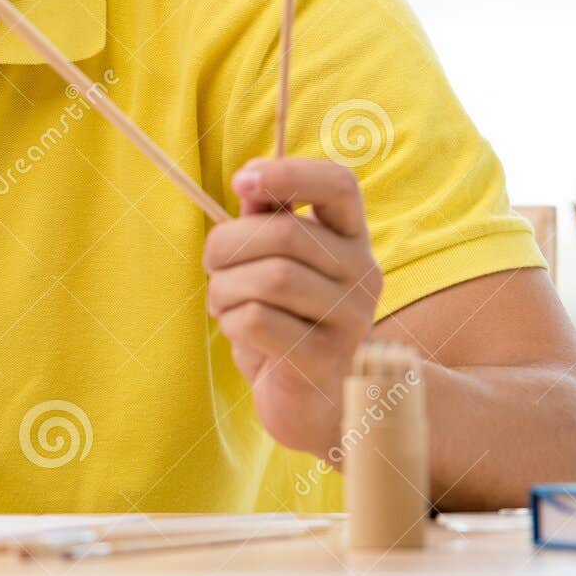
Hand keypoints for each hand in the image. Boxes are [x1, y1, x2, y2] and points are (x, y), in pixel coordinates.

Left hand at [203, 157, 382, 459]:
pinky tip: (237, 331)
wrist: (316, 402)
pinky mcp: (324, 361)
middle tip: (212, 265)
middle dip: (228, 245)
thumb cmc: (288, 320)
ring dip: (225, 287)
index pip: (340, 184)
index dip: (289, 173)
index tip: (241, 181)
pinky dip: (231, 321)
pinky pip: (259, 321)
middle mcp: (362, 274)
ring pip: (271, 278)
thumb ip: (266, 221)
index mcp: (351, 239)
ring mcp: (350, 320)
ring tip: (223, 301)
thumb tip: (249, 182)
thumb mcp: (278, 263)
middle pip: (285, 234)